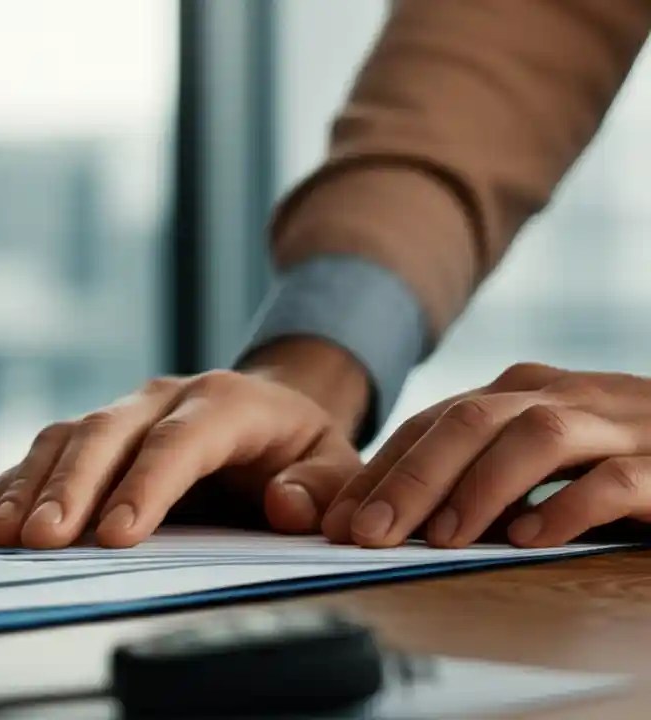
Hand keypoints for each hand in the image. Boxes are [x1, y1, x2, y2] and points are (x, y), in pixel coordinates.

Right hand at [0, 342, 367, 548]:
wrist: (268, 412)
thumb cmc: (301, 451)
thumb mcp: (337, 466)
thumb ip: (323, 487)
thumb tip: (288, 505)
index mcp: (224, 402)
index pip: (179, 443)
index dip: (147, 487)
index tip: (117, 537)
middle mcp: (160, 398)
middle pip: (106, 435)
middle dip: (68, 489)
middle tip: (37, 540)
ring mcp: (120, 412)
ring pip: (63, 440)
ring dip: (25, 488)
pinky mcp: (91, 434)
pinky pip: (41, 454)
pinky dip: (4, 485)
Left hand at [322, 362, 650, 548]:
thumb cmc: (614, 457)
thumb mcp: (536, 456)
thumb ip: (474, 470)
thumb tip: (386, 517)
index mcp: (521, 392)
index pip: (432, 423)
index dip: (379, 470)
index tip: (337, 520)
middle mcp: (562, 396)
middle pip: (470, 421)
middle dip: (409, 479)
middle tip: (367, 534)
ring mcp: (617, 424)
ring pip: (536, 437)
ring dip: (479, 488)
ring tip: (440, 539)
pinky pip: (615, 480)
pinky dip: (568, 508)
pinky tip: (530, 540)